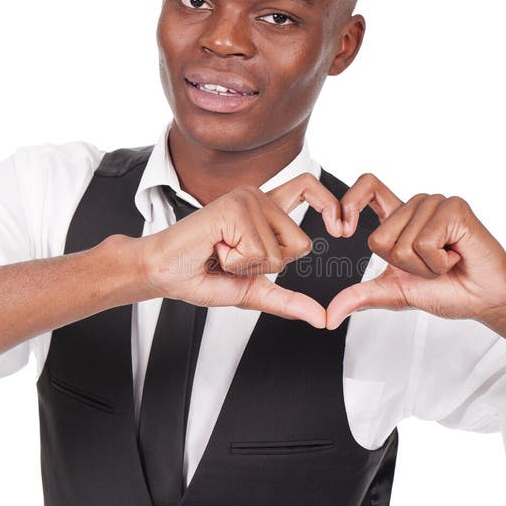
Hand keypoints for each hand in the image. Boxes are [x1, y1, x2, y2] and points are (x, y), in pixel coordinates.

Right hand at [136, 173, 342, 327]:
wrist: (163, 272)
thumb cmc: (201, 274)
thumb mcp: (253, 290)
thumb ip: (289, 300)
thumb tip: (322, 318)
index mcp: (265, 210)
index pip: (309, 187)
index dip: (331, 203)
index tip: (342, 227)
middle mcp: (258, 198)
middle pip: (301, 243)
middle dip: (269, 266)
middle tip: (234, 257)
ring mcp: (247, 199)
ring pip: (280, 252)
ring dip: (248, 266)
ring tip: (221, 252)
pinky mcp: (234, 208)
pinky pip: (258, 251)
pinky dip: (235, 263)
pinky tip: (214, 249)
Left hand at [326, 173, 505, 328]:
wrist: (485, 297)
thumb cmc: (447, 289)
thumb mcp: (396, 293)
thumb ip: (362, 296)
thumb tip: (331, 314)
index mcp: (399, 218)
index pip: (366, 188)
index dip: (349, 204)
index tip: (340, 229)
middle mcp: (415, 206)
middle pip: (378, 239)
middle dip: (403, 266)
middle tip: (431, 264)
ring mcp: (435, 204)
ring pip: (402, 244)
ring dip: (425, 265)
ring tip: (446, 260)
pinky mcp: (453, 208)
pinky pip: (425, 243)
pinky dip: (439, 261)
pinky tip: (456, 255)